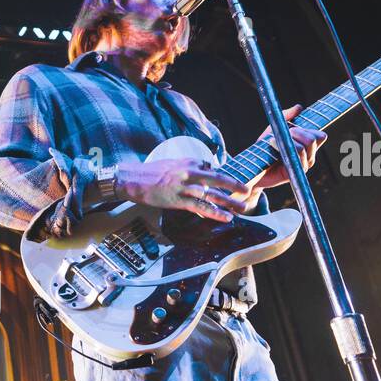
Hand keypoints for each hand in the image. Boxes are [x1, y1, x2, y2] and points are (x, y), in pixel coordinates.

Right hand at [116, 157, 255, 222]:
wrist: (133, 179)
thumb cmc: (149, 173)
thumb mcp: (171, 164)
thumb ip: (187, 167)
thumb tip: (201, 171)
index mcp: (187, 163)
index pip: (210, 168)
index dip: (222, 177)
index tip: (231, 184)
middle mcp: (189, 173)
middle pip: (217, 178)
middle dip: (234, 185)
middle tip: (247, 190)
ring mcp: (184, 187)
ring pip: (212, 194)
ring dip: (229, 202)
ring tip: (242, 208)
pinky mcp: (179, 200)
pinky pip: (201, 207)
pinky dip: (215, 212)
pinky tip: (226, 217)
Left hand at [252, 104, 326, 190]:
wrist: (252, 166)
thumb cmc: (264, 148)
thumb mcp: (274, 128)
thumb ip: (286, 117)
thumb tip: (299, 107)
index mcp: (307, 147)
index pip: (320, 136)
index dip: (310, 129)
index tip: (294, 127)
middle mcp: (308, 157)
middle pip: (314, 138)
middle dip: (299, 132)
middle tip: (285, 133)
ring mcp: (302, 166)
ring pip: (305, 146)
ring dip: (290, 138)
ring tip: (273, 139)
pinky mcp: (294, 173)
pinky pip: (296, 155)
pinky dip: (284, 146)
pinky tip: (272, 144)